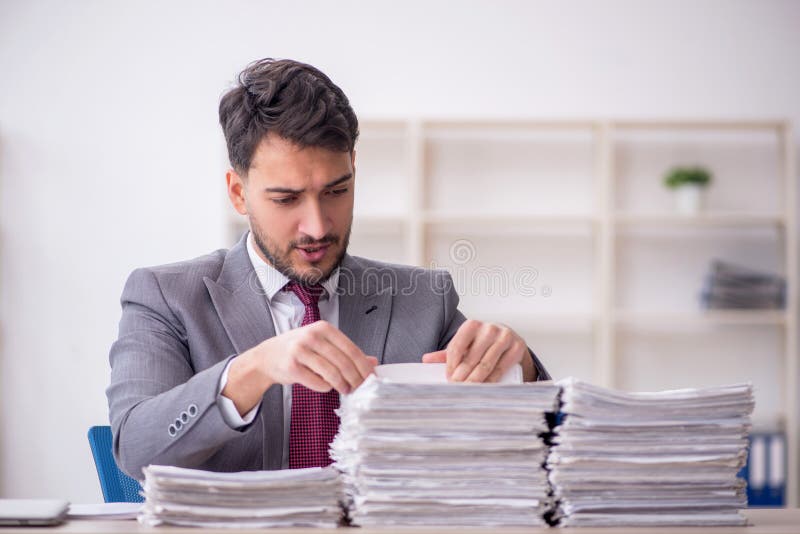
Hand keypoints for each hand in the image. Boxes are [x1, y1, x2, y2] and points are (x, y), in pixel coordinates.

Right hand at [224, 321, 377, 413]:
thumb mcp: (323, 344)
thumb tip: (373, 362)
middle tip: (359, 388)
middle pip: (344, 362)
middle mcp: (312, 336)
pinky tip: (326, 385)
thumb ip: (346, 352)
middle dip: (355, 379)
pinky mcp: (291, 366)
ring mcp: (300, 350)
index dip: (364, 366)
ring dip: (342, 386)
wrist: (267, 356)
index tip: (371, 378)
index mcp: (324, 328)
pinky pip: (317, 382)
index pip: (352, 349)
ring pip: (332, 373)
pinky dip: (325, 387)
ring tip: (345, 390)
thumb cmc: (298, 350)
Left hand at [421, 320, 531, 382]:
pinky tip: (485, 388)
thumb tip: (425, 360)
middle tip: (456, 388)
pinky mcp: (517, 347)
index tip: (449, 379)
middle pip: (471, 357)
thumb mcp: (465, 346)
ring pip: (486, 363)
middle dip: (462, 375)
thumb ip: (446, 353)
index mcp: (472, 325)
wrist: (510, 340)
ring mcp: (504, 336)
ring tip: (468, 390)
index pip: (457, 346)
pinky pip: (502, 367)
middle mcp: (489, 328)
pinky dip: (492, 380)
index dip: (451, 365)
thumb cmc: (482, 344)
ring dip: (476, 379)